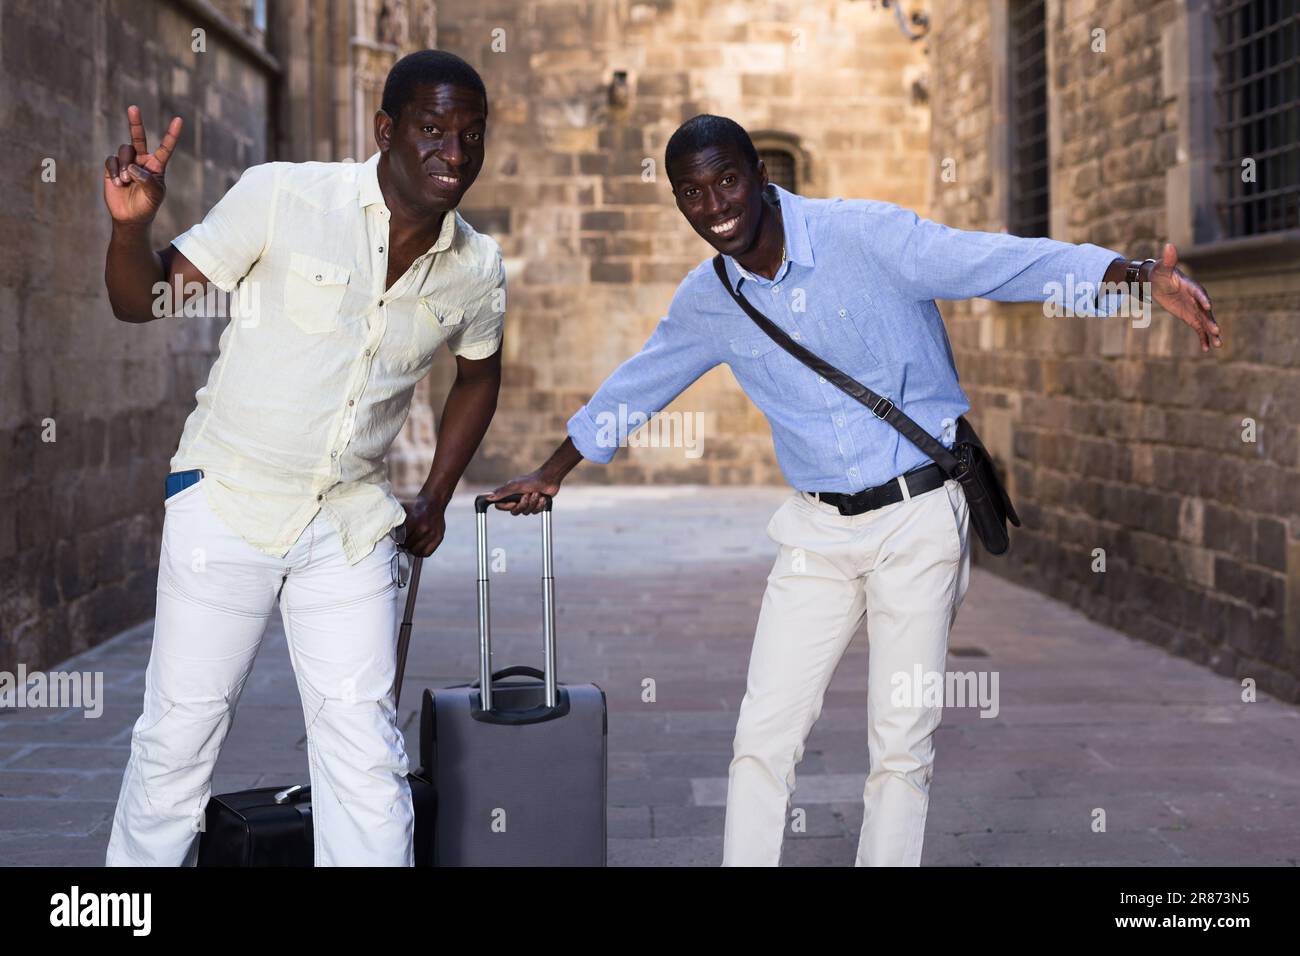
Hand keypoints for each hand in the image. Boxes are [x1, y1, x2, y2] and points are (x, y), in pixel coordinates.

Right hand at [103, 105, 182, 225]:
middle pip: (138, 136)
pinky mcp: (112, 166)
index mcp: (157, 165)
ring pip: (124, 151)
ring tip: (125, 182)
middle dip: (135, 122)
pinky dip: (114, 171)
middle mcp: (141, 160)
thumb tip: (132, 167)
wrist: (130, 216)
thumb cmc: (147, 205)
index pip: (165, 147)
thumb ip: (147, 181)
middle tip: (133, 108)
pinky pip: (111, 160)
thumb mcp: (154, 195)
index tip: (179, 120)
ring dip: (124, 166)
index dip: (171, 135)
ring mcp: (126, 162)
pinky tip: (118, 183)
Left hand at [399, 494, 446, 556]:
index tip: (396, 540)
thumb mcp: (404, 510)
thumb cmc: (417, 506)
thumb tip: (385, 529)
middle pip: (409, 545)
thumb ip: (397, 520)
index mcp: (414, 520)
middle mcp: (424, 528)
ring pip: (417, 551)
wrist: (434, 502)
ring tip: (410, 546)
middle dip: (404, 545)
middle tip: (403, 543)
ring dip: (412, 549)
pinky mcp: (439, 537)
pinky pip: (427, 552)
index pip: (401, 538)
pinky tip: (418, 548)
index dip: (397, 540)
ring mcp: (433, 533)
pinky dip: (421, 553)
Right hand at [485, 470, 560, 514]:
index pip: (501, 506)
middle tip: (528, 495)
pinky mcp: (536, 505)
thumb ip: (502, 492)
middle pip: (515, 512)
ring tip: (537, 494)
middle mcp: (517, 499)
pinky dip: (540, 505)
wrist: (549, 480)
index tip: (513, 502)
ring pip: (526, 512)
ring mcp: (527, 502)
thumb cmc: (532, 480)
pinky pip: (535, 512)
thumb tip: (488, 497)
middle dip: (523, 504)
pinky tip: (542, 498)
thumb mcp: (515, 486)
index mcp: (510, 494)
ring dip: (533, 503)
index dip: (507, 506)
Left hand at [1149, 242, 1221, 352]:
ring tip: (1218, 344)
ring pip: (1205, 322)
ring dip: (1211, 333)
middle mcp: (1196, 298)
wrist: (1158, 282)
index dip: (1202, 299)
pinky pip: (1198, 328)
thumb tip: (1169, 245)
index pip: (1198, 293)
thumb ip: (1168, 259)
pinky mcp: (1191, 316)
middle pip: (1205, 311)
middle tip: (1217, 330)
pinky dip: (1203, 338)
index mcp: (1190, 286)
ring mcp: (1195, 309)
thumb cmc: (1160, 273)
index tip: (1207, 305)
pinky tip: (1207, 348)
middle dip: (1210, 321)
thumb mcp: (1163, 268)